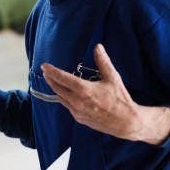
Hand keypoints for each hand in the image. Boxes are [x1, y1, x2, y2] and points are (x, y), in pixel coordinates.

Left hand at [41, 44, 169, 144]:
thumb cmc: (120, 99)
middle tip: (46, 72)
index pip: (62, 78)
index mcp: (84, 90)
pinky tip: (66, 94)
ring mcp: (77, 111)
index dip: (51, 71)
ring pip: (60, 98)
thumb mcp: (113, 78)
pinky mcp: (79, 118)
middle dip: (50, 79)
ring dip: (56, 89)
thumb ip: (103, 62)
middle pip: (57, 88)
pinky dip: (65, 98)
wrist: (126, 122)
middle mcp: (77, 101)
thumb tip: (98, 47)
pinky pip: (67, 106)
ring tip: (54, 81)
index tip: (44, 66)